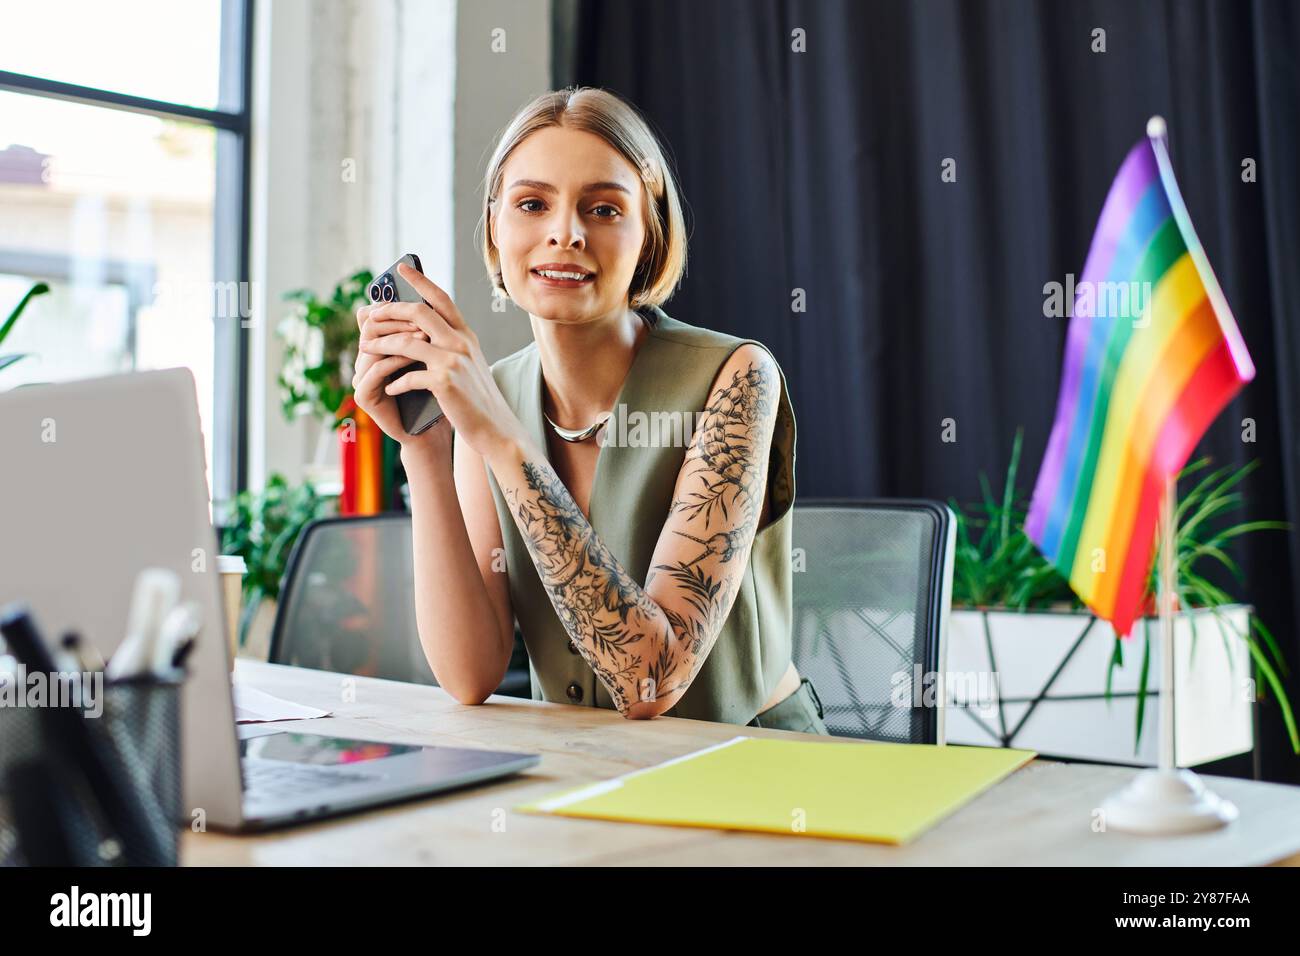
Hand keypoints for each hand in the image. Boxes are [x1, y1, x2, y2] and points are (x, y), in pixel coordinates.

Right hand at [352, 299, 434, 445]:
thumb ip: (423, 333)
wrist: (431, 432)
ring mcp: (361, 377)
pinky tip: (415, 356)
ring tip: (424, 334)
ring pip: (373, 346)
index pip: (375, 315)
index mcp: (377, 348)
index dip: (393, 304)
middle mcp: (365, 359)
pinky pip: (377, 370)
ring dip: (400, 338)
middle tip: (423, 316)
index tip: (419, 297)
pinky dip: (396, 360)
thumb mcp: (430, 358)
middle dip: (398, 319)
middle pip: (370, 326)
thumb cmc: (433, 394)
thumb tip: (431, 297)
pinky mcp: (363, 395)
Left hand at [358, 263, 524, 459]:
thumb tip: (422, 331)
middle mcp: (461, 342)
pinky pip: (409, 375)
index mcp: (466, 335)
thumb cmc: (478, 400)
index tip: (400, 269)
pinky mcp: (445, 382)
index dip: (420, 281)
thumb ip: (451, 345)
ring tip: (366, 348)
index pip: (441, 299)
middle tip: (370, 316)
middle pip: (419, 312)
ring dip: (381, 345)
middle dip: (389, 311)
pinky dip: (395, 381)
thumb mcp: (469, 365)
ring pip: (406, 342)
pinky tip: (389, 387)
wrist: (496, 429)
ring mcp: (454, 361)